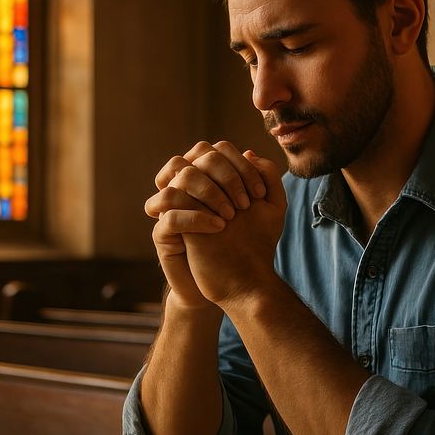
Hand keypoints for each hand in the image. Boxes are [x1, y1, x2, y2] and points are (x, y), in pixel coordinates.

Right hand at [182, 152, 286, 309]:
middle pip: (199, 154)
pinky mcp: (164, 233)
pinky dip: (196, 216)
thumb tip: (249, 153)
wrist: (236, 284)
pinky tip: (219, 227)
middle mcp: (190, 186)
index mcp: (212, 177)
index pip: (219, 149)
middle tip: (245, 204)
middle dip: (227, 175)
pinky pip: (171, 214)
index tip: (260, 193)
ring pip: (180, 175)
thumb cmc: (251, 243)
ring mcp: (174, 206)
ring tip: (230, 216)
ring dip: (209, 190)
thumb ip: (267, 178)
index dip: (241, 165)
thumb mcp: (270, 210)